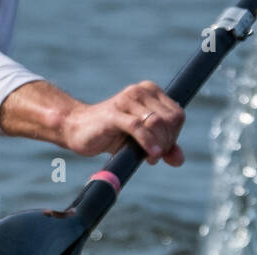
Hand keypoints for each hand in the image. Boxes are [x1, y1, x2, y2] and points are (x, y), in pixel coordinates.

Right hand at [60, 81, 185, 165]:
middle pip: (169, 120)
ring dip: (158, 144)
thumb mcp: (140, 142)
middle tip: (154, 156)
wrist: (77, 130)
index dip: (174, 136)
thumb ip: (161, 148)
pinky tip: (152, 155)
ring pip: (156, 123)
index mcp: (150, 92)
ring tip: (150, 158)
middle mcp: (140, 91)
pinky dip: (148, 142)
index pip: (177, 115)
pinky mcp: (114, 113)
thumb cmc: (110, 135)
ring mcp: (127, 100)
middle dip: (167, 142)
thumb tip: (179, 160)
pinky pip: (138, 127)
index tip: (161, 150)